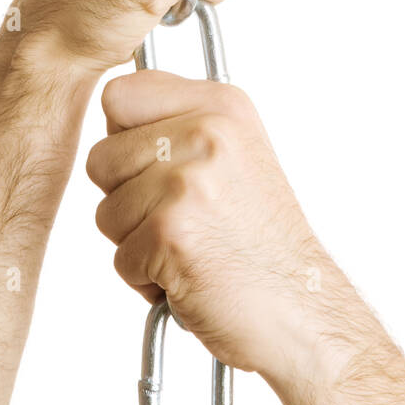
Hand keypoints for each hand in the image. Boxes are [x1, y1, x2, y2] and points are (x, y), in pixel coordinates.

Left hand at [87, 70, 315, 373]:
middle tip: (183, 220)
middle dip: (126, 200)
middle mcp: (207, 131)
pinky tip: (193, 277)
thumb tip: (113, 119)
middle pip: (101, 157)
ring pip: (106, 211)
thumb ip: (179, 125)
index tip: (159, 169)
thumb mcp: (235, 154)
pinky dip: (148, 281)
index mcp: (221, 105)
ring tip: (192, 248)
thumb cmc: (263, 245)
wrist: (303, 310)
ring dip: (138, 243)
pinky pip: (120, 259)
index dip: (123, 140)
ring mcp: (188, 180)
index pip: (119, 94)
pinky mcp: (171, 231)